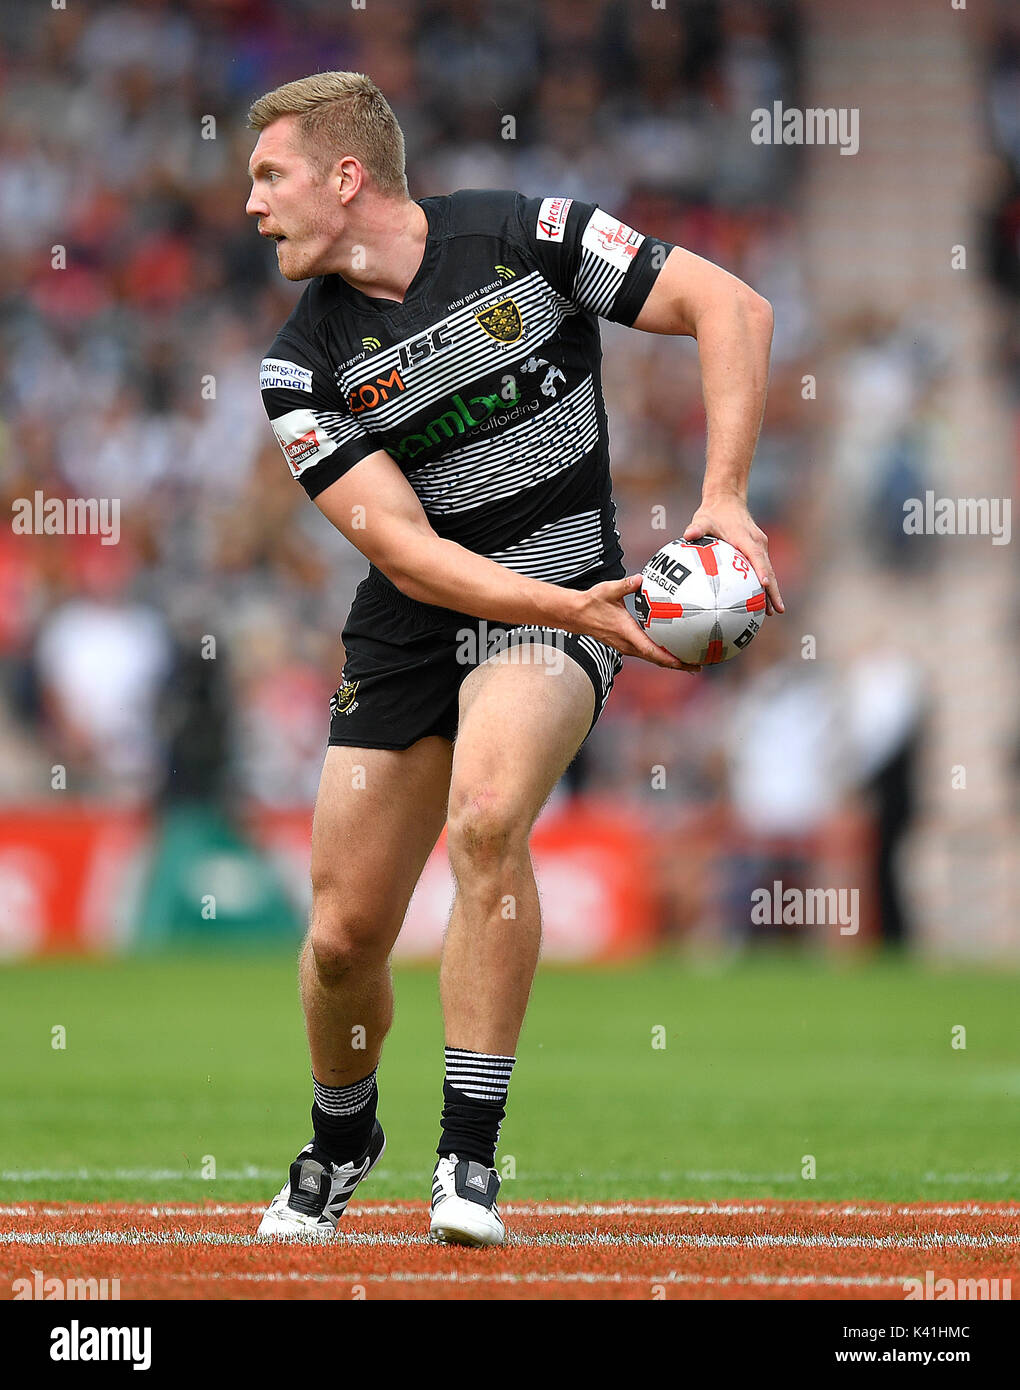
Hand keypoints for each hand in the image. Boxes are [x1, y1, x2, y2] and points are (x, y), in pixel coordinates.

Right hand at [574, 575, 701, 671]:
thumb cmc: (592, 602)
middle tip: (699, 665)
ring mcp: (626, 646)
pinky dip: (662, 655)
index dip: (668, 658)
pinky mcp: (626, 644)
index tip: (684, 662)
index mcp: (626, 633)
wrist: (576, 615)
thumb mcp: (608, 590)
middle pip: (656, 660)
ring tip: (691, 662)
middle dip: (677, 664)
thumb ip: (625, 585)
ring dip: (671, 662)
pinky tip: (673, 650)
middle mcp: (627, 644)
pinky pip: (647, 653)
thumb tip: (640, 578)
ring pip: (652, 658)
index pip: (650, 650)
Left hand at [684, 495, 783, 614]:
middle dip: (774, 590)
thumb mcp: (702, 519)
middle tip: (777, 610)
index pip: (756, 556)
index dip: (761, 570)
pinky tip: (763, 600)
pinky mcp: (758, 549)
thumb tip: (688, 534)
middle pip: (768, 569)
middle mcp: (757, 542)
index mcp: (745, 538)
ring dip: (772, 590)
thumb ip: (696, 528)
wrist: (727, 499)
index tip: (766, 585)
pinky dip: (765, 583)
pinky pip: (763, 568)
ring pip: (768, 570)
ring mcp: (759, 546)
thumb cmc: (713, 512)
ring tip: (773, 611)